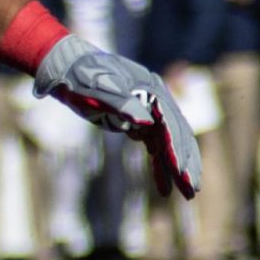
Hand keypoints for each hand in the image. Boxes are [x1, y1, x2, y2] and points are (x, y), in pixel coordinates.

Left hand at [33, 34, 199, 197]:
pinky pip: (156, 147)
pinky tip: (164, 187)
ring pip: (170, 144)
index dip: (177, 149)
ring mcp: (150, 111)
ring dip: (178, 169)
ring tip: (188, 194)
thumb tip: (146, 123)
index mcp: (151, 89)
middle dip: (186, 164)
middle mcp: (157, 100)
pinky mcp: (139, 121)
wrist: (66, 66)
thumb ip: (120, 101)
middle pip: (178, 135)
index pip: (171, 123)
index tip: (181, 172)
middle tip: (193, 189)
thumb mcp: (96, 86)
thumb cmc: (79, 74)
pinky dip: (160, 167)